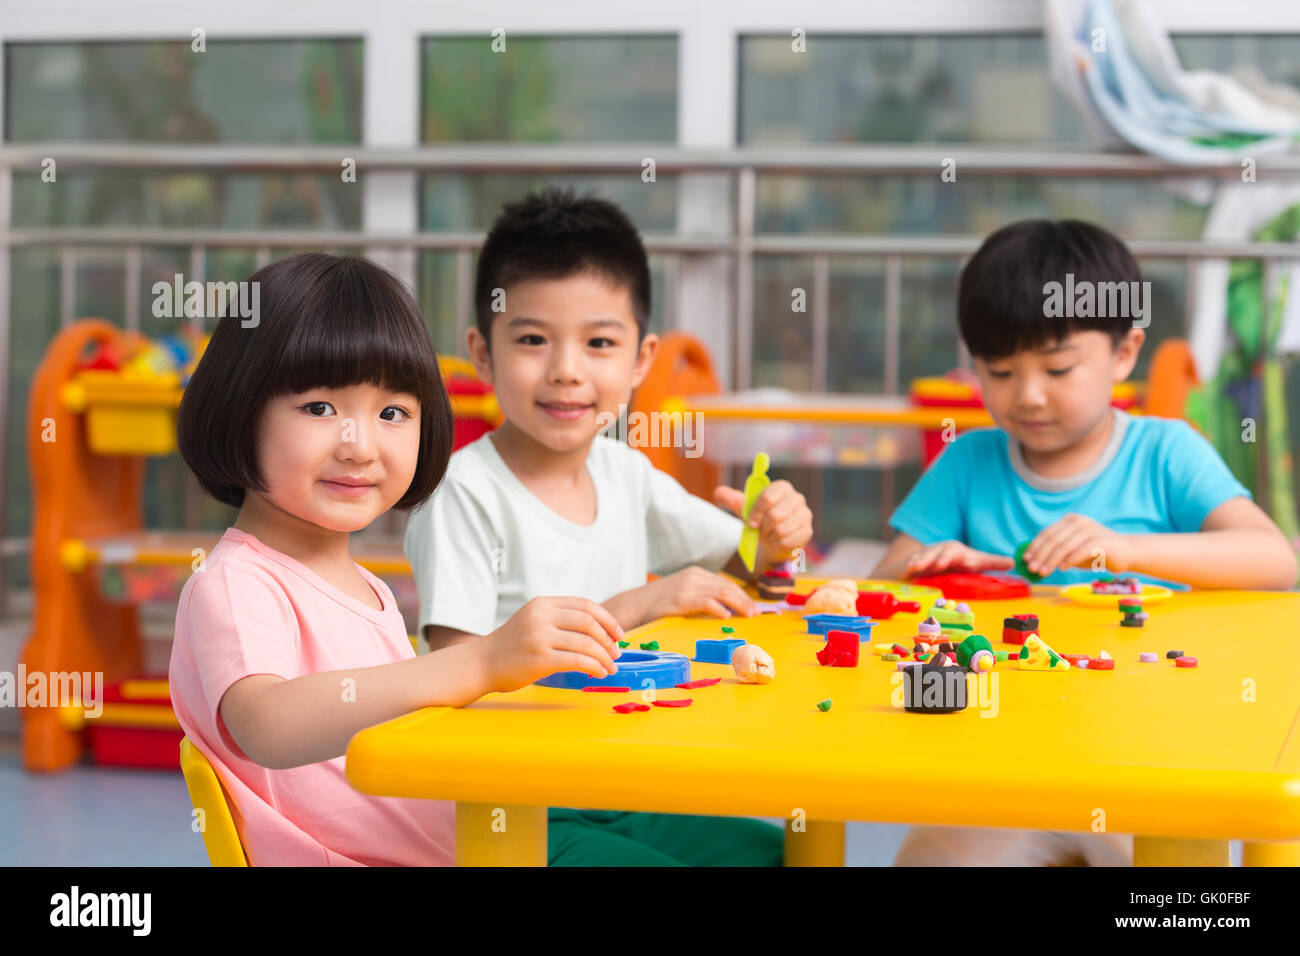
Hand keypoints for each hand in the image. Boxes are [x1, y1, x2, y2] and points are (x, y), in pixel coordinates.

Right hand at [481, 597, 623, 692]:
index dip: (608, 620)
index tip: (618, 635)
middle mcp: (541, 616)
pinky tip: (598, 673)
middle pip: (589, 622)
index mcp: (543, 604)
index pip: (586, 606)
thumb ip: (560, 620)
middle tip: (616, 654)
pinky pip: (577, 661)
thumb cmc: (511, 646)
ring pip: (586, 643)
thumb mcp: (533, 621)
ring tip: (610, 667)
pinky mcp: (539, 659)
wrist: (481, 663)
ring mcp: (539, 637)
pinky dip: (594, 667)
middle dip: (608, 639)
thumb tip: (600, 632)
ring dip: (604, 657)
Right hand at [647, 566, 755, 619]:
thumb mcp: (682, 593)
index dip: (742, 595)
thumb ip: (701, 596)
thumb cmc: (659, 604)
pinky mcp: (680, 599)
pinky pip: (706, 602)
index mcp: (696, 574)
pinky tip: (727, 617)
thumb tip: (726, 609)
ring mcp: (687, 587)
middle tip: (756, 613)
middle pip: (727, 587)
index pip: (725, 583)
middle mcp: (694, 577)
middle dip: (744, 600)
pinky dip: (719, 609)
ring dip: (738, 604)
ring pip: (722, 593)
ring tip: (748, 615)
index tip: (753, 607)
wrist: (634, 605)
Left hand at [713, 480, 812, 570]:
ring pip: (781, 530)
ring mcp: (805, 514)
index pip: (768, 497)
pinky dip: (778, 544)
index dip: (756, 512)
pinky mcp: (808, 531)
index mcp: (782, 487)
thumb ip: (732, 500)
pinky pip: (789, 541)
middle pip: (774, 515)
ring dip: (770, 537)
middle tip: (761, 531)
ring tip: (769, 536)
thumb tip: (719, 492)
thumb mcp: (745, 509)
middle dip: (763, 527)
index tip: (751, 523)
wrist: (772, 539)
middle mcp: (797, 498)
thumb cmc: (759, 520)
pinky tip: (777, 542)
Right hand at [905, 540, 1014, 576]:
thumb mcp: (975, 561)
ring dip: (918, 562)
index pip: (955, 552)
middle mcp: (940, 551)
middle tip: (934, 565)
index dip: (952, 557)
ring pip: (922, 557)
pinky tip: (904, 573)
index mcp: (956, 551)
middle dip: (935, 558)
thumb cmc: (958, 561)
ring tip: (914, 568)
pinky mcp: (915, 563)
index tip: (953, 563)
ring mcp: (926, 556)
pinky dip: (907, 568)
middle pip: (937, 553)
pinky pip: (910, 564)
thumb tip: (1013, 562)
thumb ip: (992, 562)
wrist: (933, 558)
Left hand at [1023, 514, 1133, 577]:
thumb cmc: (1095, 552)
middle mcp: (1079, 522)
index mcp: (1070, 521)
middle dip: (1040, 556)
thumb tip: (1033, 562)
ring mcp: (1090, 529)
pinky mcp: (1101, 540)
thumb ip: (1056, 552)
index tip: (1025, 559)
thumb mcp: (1072, 550)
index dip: (1034, 547)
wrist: (1126, 552)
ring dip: (1051, 561)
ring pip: (1064, 546)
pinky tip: (1061, 568)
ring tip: (1042, 572)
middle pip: (1053, 540)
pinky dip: (1069, 560)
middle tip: (1031, 569)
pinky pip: (1080, 551)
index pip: (1047, 533)